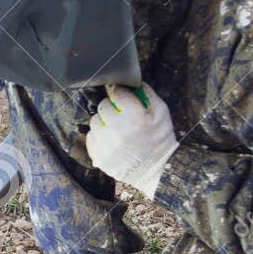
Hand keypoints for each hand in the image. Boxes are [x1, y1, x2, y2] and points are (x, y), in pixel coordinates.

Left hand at [86, 84, 179, 198]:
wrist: (158, 170)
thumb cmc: (161, 139)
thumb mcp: (161, 112)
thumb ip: (147, 94)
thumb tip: (131, 82)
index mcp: (133, 117)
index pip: (115, 93)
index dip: (119, 92)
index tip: (120, 95)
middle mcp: (117, 131)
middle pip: (102, 107)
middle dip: (110, 108)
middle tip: (120, 115)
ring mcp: (106, 146)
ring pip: (94, 123)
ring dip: (103, 123)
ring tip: (115, 129)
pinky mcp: (100, 158)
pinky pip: (90, 139)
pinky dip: (98, 137)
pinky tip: (110, 140)